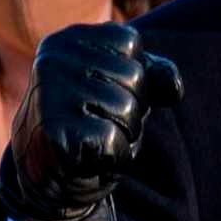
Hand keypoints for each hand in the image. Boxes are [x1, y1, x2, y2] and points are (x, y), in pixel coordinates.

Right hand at [1, 23, 178, 220]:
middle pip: (133, 77)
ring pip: (126, 110)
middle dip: (129, 110)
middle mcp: (54, 59)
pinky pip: (114, 142)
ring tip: (92, 141)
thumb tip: (174, 85)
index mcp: (68, 40)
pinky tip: (87, 159)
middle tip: (96, 124)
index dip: (131, 78)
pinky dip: (112, 159)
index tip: (102, 94)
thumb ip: (152, 74)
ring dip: (122, 136)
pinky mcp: (54, 132)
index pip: (130, 42)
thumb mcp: (123, 89)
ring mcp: (50, 94)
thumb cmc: (90, 125)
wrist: (47, 180)